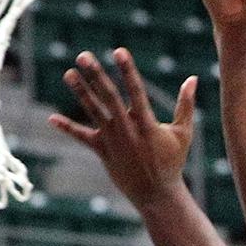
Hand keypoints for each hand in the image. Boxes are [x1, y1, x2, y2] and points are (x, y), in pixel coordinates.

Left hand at [48, 49, 198, 208]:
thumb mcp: (183, 133)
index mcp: (147, 123)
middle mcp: (126, 129)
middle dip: (96, 75)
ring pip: (93, 111)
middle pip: (109, 97)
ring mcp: (113, 141)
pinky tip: (51, 118)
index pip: (136, 91)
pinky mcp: (102, 152)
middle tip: (83, 56)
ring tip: (68, 73)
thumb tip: (193, 79)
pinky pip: (82, 137)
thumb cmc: (172, 162)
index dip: (127, 70)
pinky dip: (67, 128)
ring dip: (80, 92)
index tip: (119, 51)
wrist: (156, 194)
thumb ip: (186, 104)